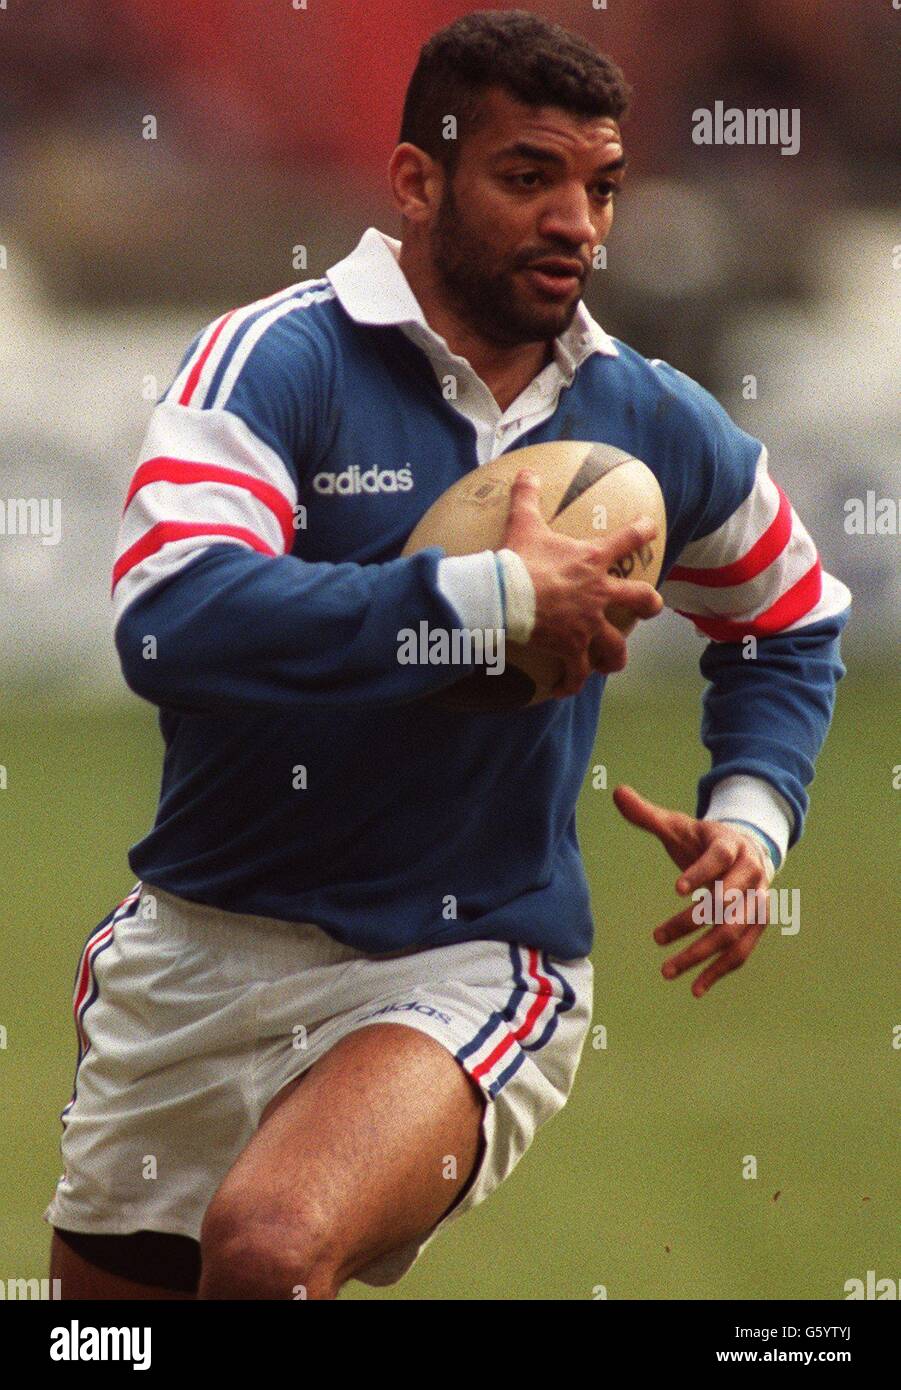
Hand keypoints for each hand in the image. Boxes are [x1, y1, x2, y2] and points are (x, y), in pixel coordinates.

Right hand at [502, 469, 662, 697]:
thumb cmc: (518, 559)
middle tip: (650, 607)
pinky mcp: (572, 648)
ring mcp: (589, 624)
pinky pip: (578, 672)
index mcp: (592, 561)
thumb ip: (527, 497)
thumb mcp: (524, 523)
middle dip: (649, 605)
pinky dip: (573, 682)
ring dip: (616, 656)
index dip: (642, 532)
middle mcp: (599, 594)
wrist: (506, 595)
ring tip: (613, 662)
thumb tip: (524, 471)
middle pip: (641, 600)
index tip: (651, 528)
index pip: (628, 540)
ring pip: (616, 646)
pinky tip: (568, 689)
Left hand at [612, 784, 772, 997]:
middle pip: (726, 903)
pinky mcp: (758, 924)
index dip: (700, 873)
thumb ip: (648, 814)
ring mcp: (758, 901)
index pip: (718, 859)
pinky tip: (696, 989)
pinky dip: (720, 971)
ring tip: (668, 971)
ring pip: (734, 933)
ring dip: (703, 954)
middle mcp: (750, 874)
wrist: (747, 850)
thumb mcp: (678, 825)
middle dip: (692, 923)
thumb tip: (617, 791)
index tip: (676, 890)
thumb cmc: (704, 839)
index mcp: (731, 845)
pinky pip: (742, 952)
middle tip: (656, 938)